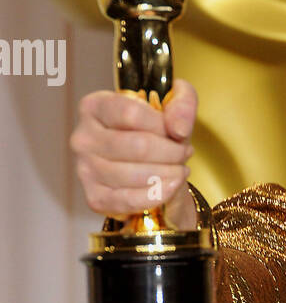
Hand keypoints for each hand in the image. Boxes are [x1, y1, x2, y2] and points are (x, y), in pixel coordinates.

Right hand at [69, 78, 198, 227]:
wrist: (147, 162)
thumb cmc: (155, 129)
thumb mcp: (173, 102)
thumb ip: (182, 103)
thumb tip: (179, 129)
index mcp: (95, 106)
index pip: (132, 114)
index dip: (163, 126)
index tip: (179, 133)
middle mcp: (83, 137)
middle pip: (137, 146)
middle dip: (172, 153)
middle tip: (185, 154)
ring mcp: (85, 169)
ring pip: (135, 175)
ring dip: (169, 174)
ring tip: (180, 169)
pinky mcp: (94, 197)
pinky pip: (128, 200)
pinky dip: (156, 196)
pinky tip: (170, 187)